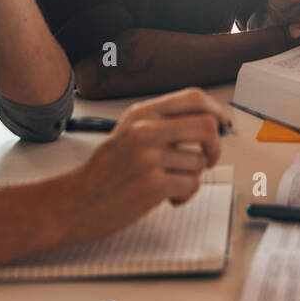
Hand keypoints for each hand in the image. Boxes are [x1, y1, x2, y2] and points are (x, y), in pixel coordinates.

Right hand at [56, 88, 229, 243]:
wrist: (75, 202)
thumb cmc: (103, 172)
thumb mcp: (127, 132)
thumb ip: (161, 123)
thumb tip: (207, 122)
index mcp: (141, 114)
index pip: (194, 98)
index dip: (217, 111)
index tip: (223, 124)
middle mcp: (146, 130)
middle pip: (208, 126)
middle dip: (216, 146)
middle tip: (208, 158)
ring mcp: (149, 157)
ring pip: (200, 162)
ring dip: (191, 177)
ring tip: (168, 184)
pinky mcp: (153, 184)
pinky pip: (192, 185)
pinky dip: (185, 195)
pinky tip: (166, 197)